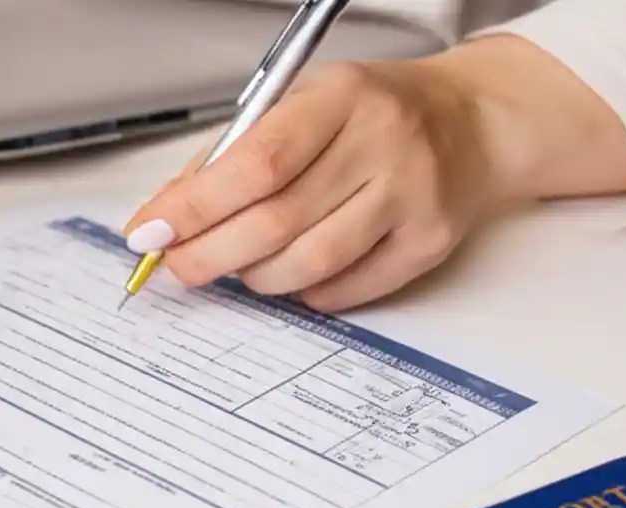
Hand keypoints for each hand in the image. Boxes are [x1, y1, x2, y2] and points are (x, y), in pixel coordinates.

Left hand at [124, 36, 625, 312]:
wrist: (475, 121)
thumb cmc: (374, 112)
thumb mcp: (303, 106)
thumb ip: (235, 154)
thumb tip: (170, 213)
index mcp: (340, 96)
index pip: (255, 163)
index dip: (194, 206)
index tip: (150, 232)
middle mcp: (382, 142)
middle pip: (275, 221)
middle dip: (209, 254)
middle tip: (178, 266)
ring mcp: (412, 195)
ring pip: (310, 263)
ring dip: (255, 277)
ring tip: (237, 267)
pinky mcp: (430, 242)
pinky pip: (348, 288)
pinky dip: (304, 292)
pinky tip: (292, 275)